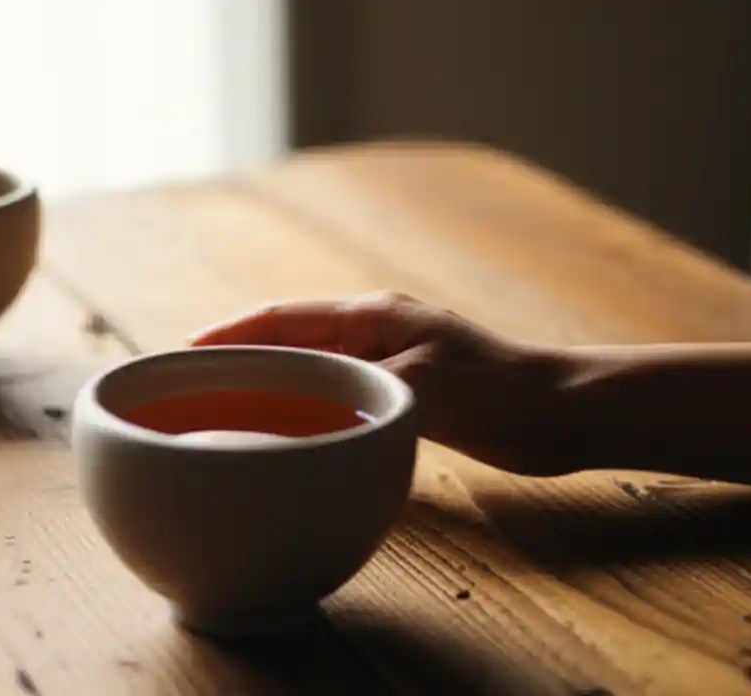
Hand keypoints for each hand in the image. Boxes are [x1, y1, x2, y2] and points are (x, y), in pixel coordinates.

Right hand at [191, 293, 572, 474]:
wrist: (564, 413)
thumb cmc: (499, 392)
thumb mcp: (418, 388)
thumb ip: (352, 394)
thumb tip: (291, 411)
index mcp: (372, 315)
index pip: (283, 319)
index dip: (231, 333)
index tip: (185, 352)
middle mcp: (375, 331)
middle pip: (291, 340)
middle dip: (242, 359)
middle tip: (194, 389)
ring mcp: (392, 360)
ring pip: (313, 370)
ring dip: (273, 385)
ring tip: (229, 413)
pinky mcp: (408, 391)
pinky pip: (338, 396)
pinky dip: (306, 410)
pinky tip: (291, 434)